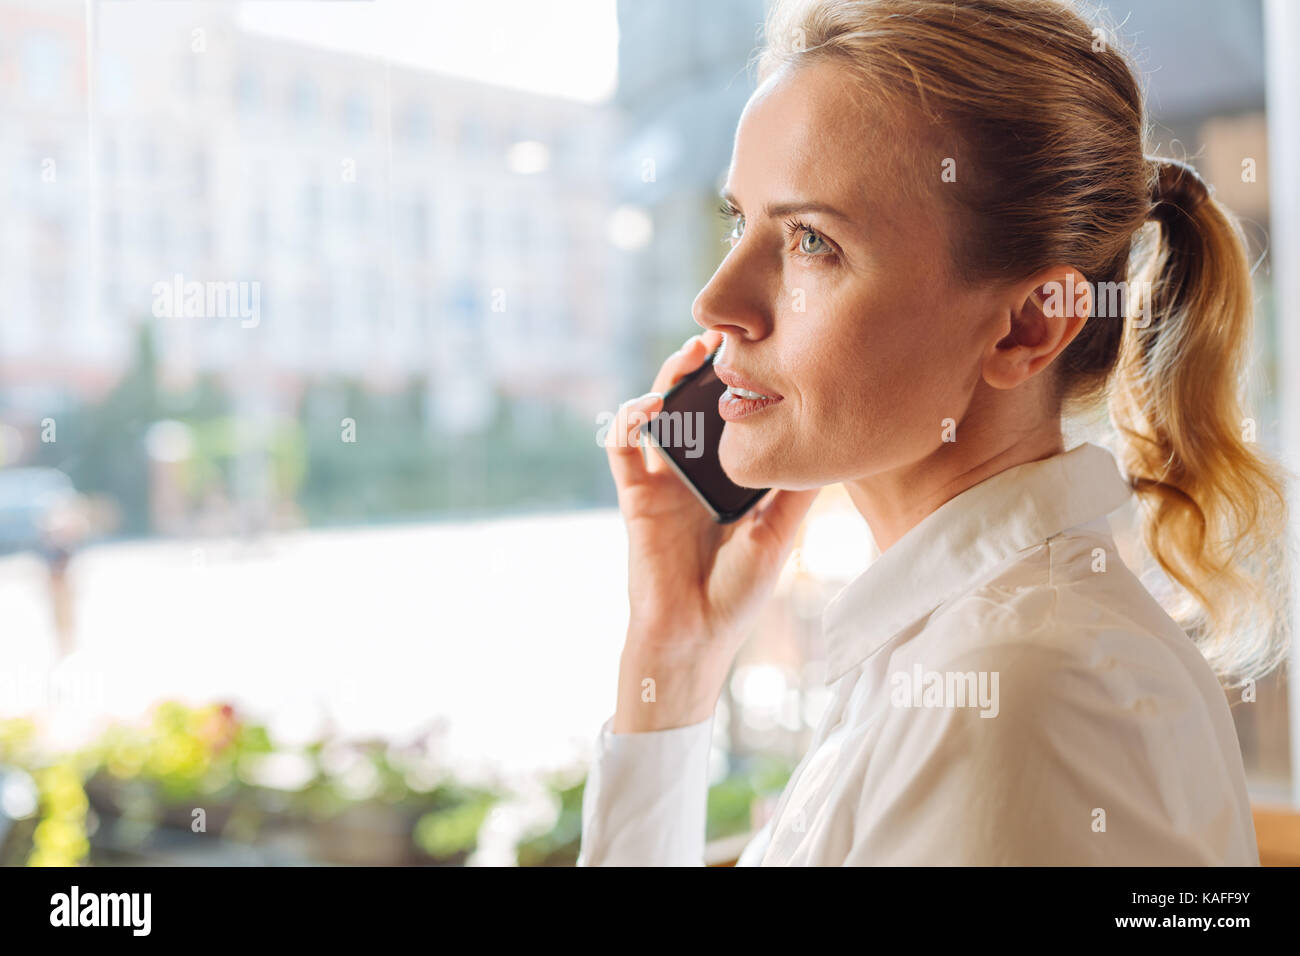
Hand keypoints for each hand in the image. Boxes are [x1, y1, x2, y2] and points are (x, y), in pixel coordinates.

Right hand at [604, 329, 819, 730]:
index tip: (761, 350)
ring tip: (691, 357)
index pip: (727, 415)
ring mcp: (661, 479)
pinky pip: (622, 446)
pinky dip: (630, 419)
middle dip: (701, 365)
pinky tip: (653, 406)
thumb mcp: (779, 531)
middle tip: (721, 338)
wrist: (696, 633)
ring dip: (667, 378)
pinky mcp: (634, 494)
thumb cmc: (737, 590)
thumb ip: (795, 486)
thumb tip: (835, 441)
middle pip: (690, 402)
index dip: (737, 381)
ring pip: (655, 412)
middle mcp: (691, 470)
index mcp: (725, 475)